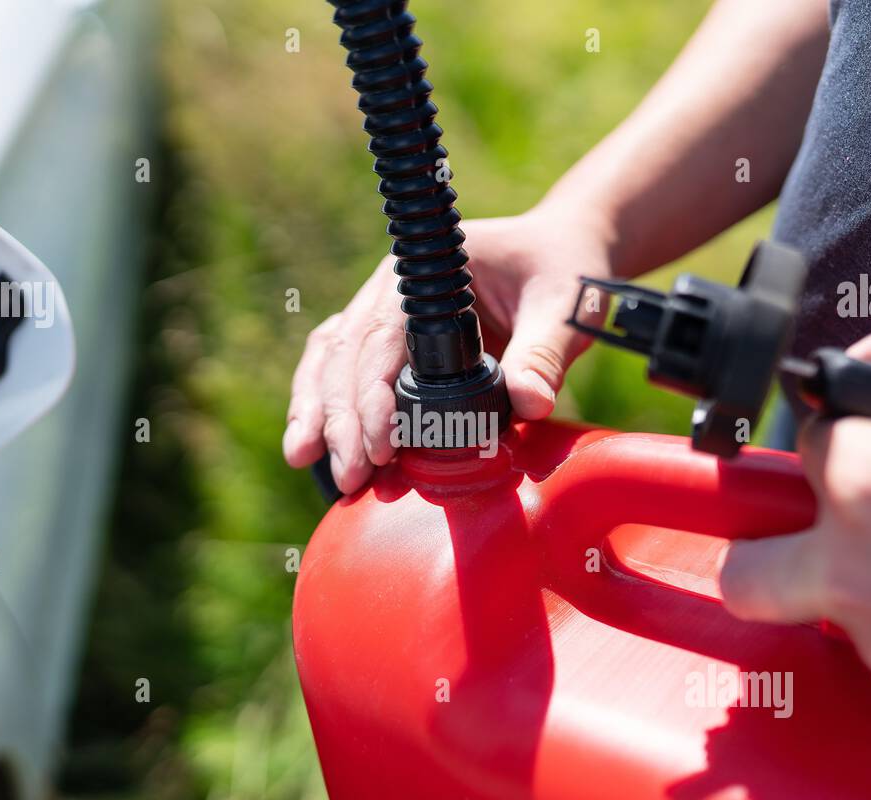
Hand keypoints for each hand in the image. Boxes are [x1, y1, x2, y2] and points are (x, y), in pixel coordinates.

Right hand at [283, 206, 612, 492]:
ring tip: (307, 462)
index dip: (372, 398)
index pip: (380, 339)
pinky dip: (327, 408)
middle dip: (340, 421)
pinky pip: (344, 371)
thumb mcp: (563, 306)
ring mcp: (385, 312)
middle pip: (345, 355)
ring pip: (330, 361)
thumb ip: (544, 355)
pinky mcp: (392, 340)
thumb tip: (529, 405)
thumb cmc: (562, 268)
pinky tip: (315, 447)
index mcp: (425, 275)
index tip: (379, 450)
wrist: (562, 249)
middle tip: (350, 479)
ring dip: (318, 415)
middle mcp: (392, 291)